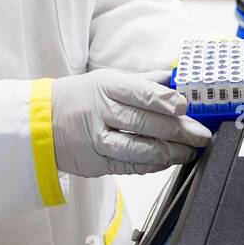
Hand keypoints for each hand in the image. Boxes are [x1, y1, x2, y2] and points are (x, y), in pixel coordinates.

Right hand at [50, 69, 211, 177]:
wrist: (42, 122)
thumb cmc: (83, 97)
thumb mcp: (108, 79)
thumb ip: (144, 81)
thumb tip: (175, 77)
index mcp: (107, 86)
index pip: (141, 93)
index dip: (166, 101)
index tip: (186, 107)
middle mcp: (101, 113)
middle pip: (145, 124)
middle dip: (179, 131)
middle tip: (201, 134)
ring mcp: (97, 140)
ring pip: (139, 150)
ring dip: (170, 153)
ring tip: (190, 151)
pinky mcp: (96, 163)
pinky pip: (130, 167)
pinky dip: (153, 165)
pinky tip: (168, 161)